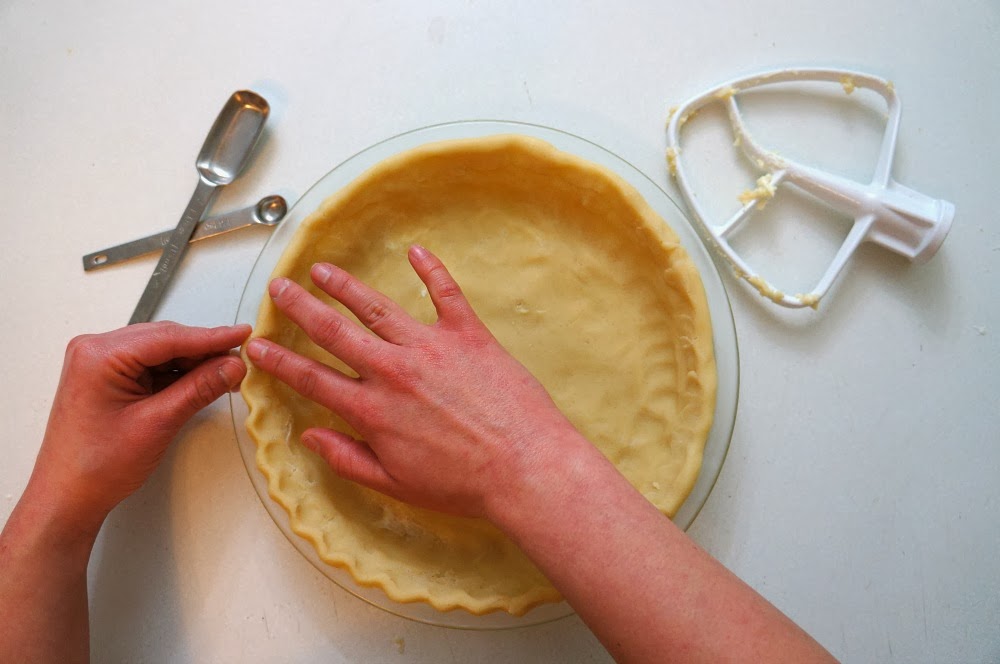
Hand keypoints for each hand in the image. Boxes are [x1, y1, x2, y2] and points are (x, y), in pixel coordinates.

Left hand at [28, 322, 250, 534]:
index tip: (243, 335)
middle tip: (241, 359)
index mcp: (99, 356)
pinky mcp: (106, 377)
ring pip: (159, 352)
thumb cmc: (96, 467)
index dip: (211, 337)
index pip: (168, 337)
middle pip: (164, 340)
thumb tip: (231, 366)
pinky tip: (201, 381)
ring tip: (226, 373)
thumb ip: (198, 389)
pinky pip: (149, 365)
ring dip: (192, 363)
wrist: (67, 497)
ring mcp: (99, 363)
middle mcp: (95, 351)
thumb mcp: (157, 423)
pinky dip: (176, 374)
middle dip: (203, 350)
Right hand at [246, 245, 587, 518]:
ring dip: (345, 286)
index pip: (312, 379)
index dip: (280, 361)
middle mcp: (394, 372)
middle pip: (334, 332)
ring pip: (377, 308)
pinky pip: (445, 293)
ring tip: (323, 269)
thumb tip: (311, 436)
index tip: (258, 346)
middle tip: (279, 288)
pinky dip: (431, 270)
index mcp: (373, 411)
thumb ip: (348, 459)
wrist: (524, 468)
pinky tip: (415, 252)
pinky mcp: (468, 335)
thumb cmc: (465, 484)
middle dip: (301, 308)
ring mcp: (430, 348)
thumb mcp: (396, 484)